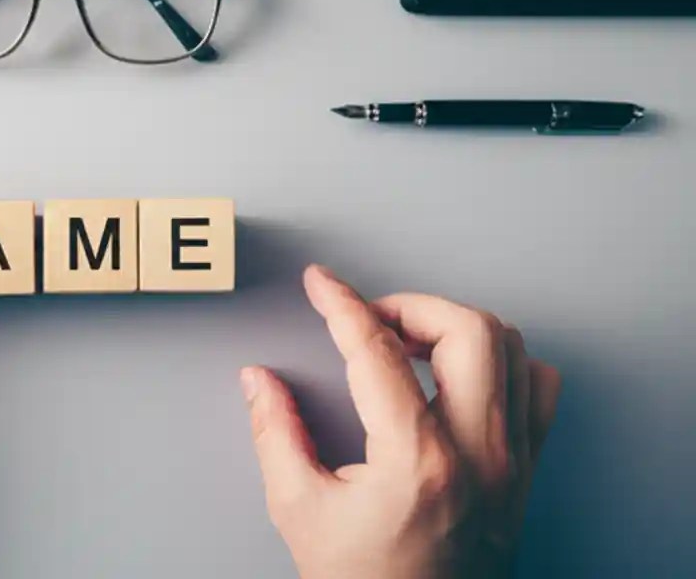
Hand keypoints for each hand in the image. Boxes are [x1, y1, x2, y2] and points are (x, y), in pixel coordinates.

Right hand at [241, 265, 560, 578]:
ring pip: (512, 349)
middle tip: (370, 316)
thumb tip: (258, 381)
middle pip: (467, 330)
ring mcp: (511, 462)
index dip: (341, 304)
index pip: (376, 351)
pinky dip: (504, 362)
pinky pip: (538, 389)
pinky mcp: (525, 473)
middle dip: (409, 305)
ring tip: (410, 340)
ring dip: (455, 327)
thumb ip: (276, 434)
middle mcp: (478, 454)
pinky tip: (462, 373)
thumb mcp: (301, 511)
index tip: (321, 285)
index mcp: (416, 461)